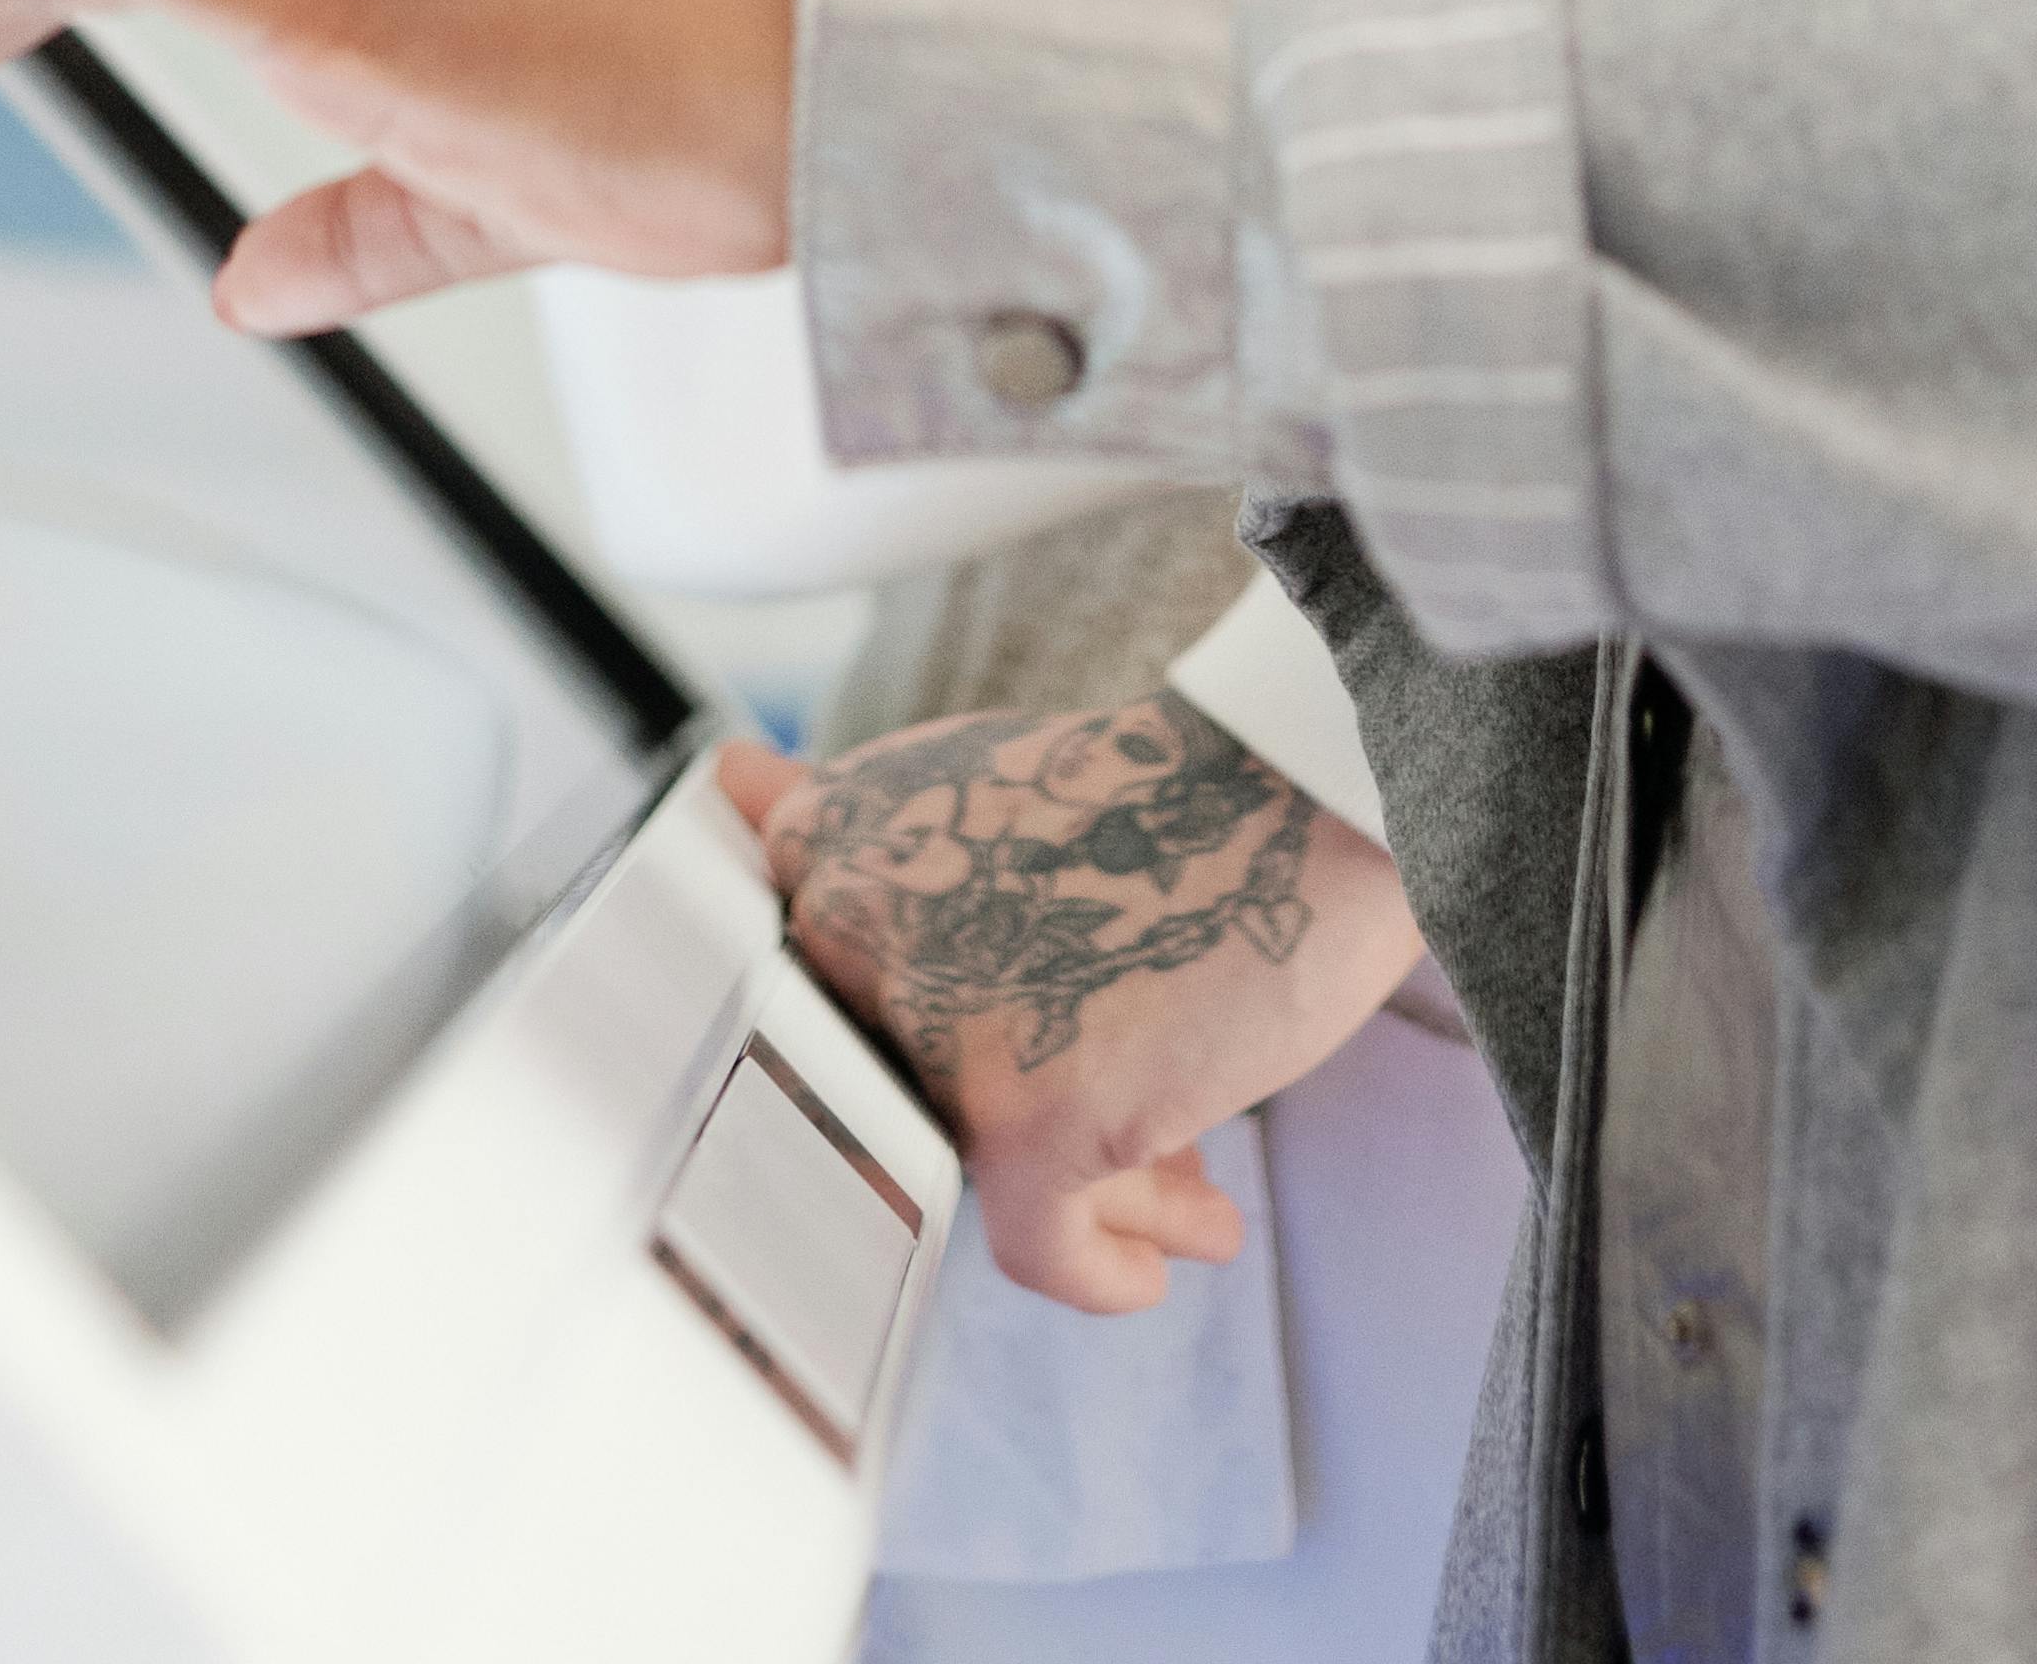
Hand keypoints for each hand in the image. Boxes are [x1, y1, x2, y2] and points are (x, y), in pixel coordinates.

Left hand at [713, 697, 1426, 1317]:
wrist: (1311, 781)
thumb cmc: (1171, 785)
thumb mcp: (973, 769)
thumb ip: (843, 807)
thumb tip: (725, 777)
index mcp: (841, 843)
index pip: (809, 1014)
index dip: (921, 1054)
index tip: (1002, 1072)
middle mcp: (861, 935)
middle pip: (910, 1103)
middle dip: (1025, 1124)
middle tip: (1130, 1123)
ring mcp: (939, 1034)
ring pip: (988, 1172)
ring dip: (1099, 1192)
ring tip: (1186, 1192)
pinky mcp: (1030, 1121)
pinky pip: (1046, 1251)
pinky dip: (1112, 1267)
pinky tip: (1171, 1256)